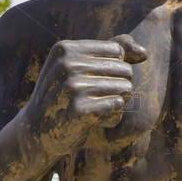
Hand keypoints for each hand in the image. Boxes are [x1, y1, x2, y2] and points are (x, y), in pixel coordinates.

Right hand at [21, 34, 146, 168]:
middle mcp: (66, 65)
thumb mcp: (80, 65)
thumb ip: (114, 50)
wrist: (36, 131)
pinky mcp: (79, 110)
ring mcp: (71, 88)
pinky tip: (96, 119)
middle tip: (96, 98)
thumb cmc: (64, 95)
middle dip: (119, 86)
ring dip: (118, 101)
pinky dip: (114, 114)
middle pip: (124, 69)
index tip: (94, 80)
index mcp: (65, 49)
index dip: (114, 68)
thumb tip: (144, 52)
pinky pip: (118, 105)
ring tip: (97, 108)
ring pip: (125, 87)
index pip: (117, 51)